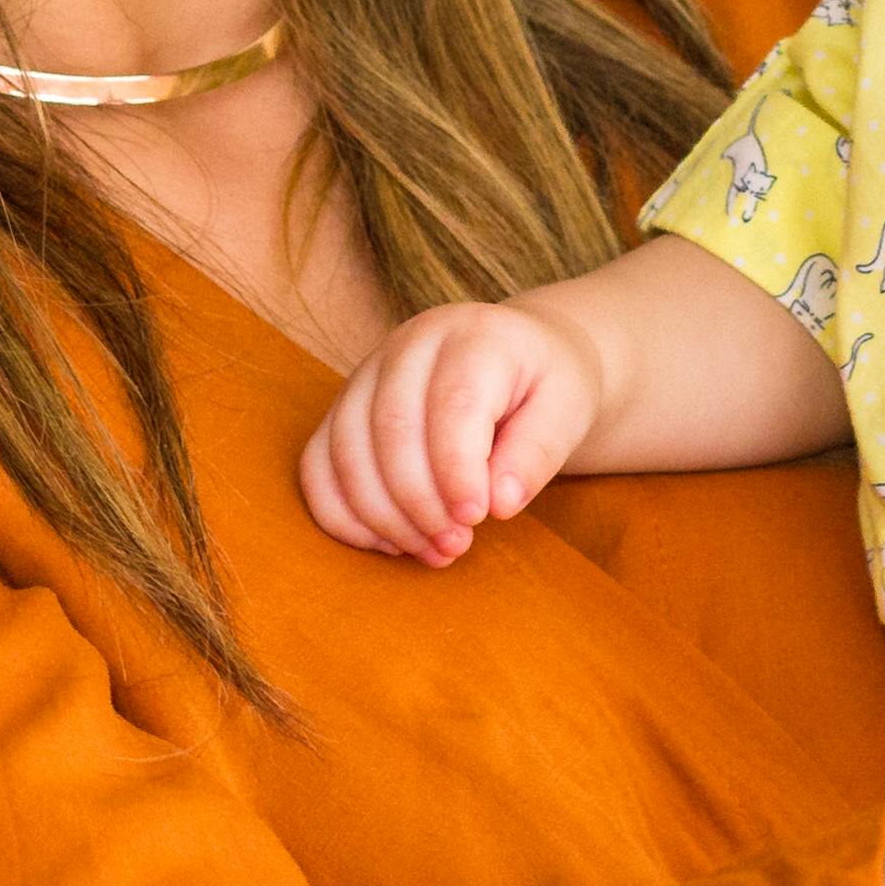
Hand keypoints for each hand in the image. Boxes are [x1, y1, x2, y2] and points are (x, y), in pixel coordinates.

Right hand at [297, 300, 596, 564]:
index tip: (477, 518)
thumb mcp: (567, 410)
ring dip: (383, 516)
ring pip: (345, 450)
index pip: (452, 404)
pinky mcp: (343, 408)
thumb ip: (537, 452)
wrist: (519, 360)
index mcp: (473, 335)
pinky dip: (343, 515)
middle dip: (419, 502)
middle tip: (457, 545)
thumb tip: (499, 503)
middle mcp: (409, 344)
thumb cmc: (545, 387)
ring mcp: (367, 374)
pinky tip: (389, 543)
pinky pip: (317, 466)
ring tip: (433, 550)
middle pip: (391, 428)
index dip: (458, 469)